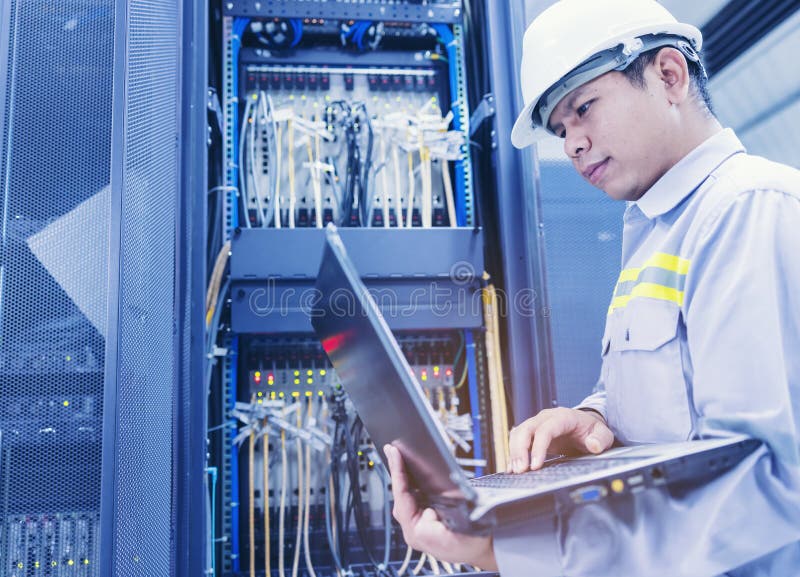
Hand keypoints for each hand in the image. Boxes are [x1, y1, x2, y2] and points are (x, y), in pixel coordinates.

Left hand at [384, 444, 497, 569]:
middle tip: (392, 448)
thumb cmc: (475, 541)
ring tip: (399, 455)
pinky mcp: (421, 520)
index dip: (397, 473)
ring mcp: (416, 526)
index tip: (393, 453)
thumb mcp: (470, 523)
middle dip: (397, 472)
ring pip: (405, 496)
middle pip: (400, 496)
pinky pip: (411, 498)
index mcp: (419, 533)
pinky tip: (409, 470)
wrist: (482, 551)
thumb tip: (452, 483)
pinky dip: (410, 483)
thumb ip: (459, 507)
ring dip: (403, 476)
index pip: (402, 498)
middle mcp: (413, 530)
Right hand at [508, 407, 613, 472]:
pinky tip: (511, 467)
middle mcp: (546, 418)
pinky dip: (513, 453)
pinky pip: (517, 440)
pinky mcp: (532, 433)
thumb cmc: (591, 430)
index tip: (535, 466)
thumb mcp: (602, 433)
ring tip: (515, 471)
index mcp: (563, 417)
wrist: (584, 425)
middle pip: (526, 429)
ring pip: (518, 434)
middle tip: (521, 470)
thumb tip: (593, 445)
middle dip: (520, 450)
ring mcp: (537, 424)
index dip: (538, 447)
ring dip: (514, 452)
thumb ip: (600, 439)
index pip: (545, 430)